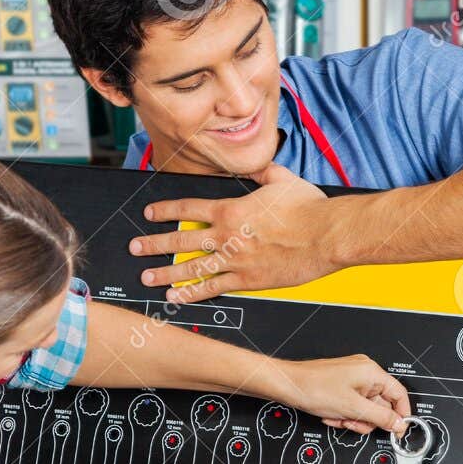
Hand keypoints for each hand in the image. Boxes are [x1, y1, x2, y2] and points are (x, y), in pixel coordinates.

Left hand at [130, 164, 340, 303]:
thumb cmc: (309, 209)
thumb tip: (258, 166)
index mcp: (231, 209)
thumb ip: (263, 173)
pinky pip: (214, 288)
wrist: (325, 235)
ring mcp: (235, 260)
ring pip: (191, 268)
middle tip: (136, 248)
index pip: (188, 209)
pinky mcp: (248, 281)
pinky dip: (193, 294)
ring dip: (166, 273)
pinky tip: (177, 298)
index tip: (151, 214)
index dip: (165, 211)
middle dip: (154, 244)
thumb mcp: (282, 179)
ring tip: (147, 277)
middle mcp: (227, 235)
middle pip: (181, 240)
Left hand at [279, 355, 411, 435]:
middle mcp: (364, 373)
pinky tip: (332, 415)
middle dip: (366, 419)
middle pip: (381, 405)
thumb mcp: (353, 408)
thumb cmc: (314, 388)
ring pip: (365, 408)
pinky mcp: (342, 387)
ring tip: (339, 418)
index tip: (398, 429)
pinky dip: (344, 414)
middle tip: (353, 422)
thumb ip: (381, 417)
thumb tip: (399, 424)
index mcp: (372, 372)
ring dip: (353, 419)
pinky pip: (352, 405)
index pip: (399, 394)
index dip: (401, 414)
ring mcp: (353, 380)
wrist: (288, 386)